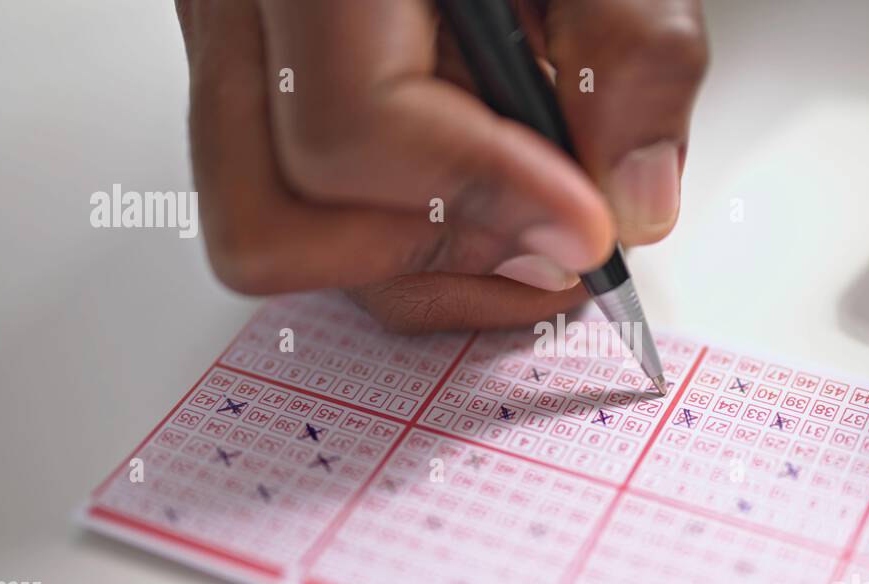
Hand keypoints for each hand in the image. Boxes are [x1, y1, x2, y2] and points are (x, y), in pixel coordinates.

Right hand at [175, 0, 705, 332]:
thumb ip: (633, 46)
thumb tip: (633, 201)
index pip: (352, 128)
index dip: (482, 199)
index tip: (587, 230)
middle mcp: (243, 5)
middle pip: (279, 218)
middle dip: (438, 260)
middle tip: (558, 246)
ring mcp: (234, 53)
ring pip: (272, 235)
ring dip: (417, 272)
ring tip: (532, 242)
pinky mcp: (256, 89)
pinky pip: (296, 214)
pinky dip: (398, 247)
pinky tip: (490, 214)